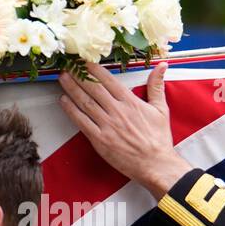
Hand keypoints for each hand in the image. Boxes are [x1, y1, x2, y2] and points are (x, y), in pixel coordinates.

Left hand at [57, 61, 193, 197]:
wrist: (155, 164)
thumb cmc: (158, 140)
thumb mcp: (161, 109)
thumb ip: (156, 86)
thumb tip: (162, 66)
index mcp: (130, 102)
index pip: (108, 80)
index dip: (94, 69)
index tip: (84, 61)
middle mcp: (117, 111)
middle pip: (93, 88)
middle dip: (79, 75)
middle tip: (68, 65)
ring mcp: (107, 125)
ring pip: (85, 102)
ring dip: (72, 89)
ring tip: (63, 78)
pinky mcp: (100, 140)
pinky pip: (82, 122)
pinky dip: (71, 110)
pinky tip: (64, 101)